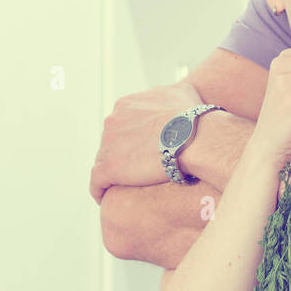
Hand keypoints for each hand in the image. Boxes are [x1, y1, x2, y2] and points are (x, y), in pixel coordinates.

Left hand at [90, 79, 203, 203]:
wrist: (193, 138)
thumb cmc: (193, 118)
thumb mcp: (183, 93)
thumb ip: (173, 92)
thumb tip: (178, 94)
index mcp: (126, 105)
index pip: (120, 124)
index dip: (129, 138)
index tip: (139, 150)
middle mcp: (112, 121)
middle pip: (110, 142)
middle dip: (120, 154)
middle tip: (134, 169)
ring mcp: (109, 145)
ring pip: (102, 161)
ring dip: (111, 173)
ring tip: (120, 186)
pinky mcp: (109, 168)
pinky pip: (96, 182)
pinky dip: (99, 190)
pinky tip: (104, 198)